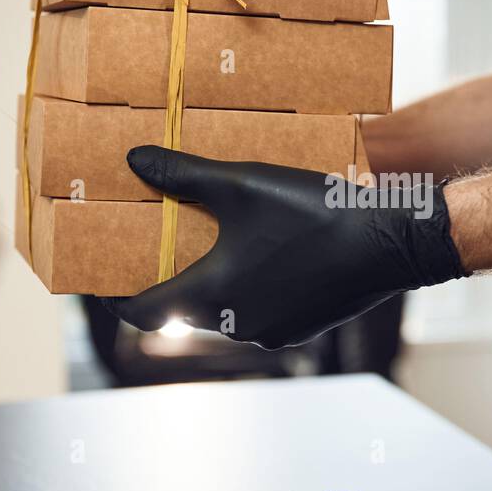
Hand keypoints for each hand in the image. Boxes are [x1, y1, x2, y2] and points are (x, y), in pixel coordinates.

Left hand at [101, 146, 468, 348]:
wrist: (388, 242)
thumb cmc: (311, 213)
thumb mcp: (243, 184)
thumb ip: (183, 174)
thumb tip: (133, 159)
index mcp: (211, 295)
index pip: (141, 312)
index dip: (116, 298)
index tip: (103, 279)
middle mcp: (235, 325)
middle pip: (182, 312)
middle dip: (169, 281)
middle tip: (162, 247)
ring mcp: (271, 332)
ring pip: (224, 313)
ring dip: (213, 286)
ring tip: (217, 245)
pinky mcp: (301, 328)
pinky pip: (259, 314)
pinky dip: (250, 291)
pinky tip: (266, 256)